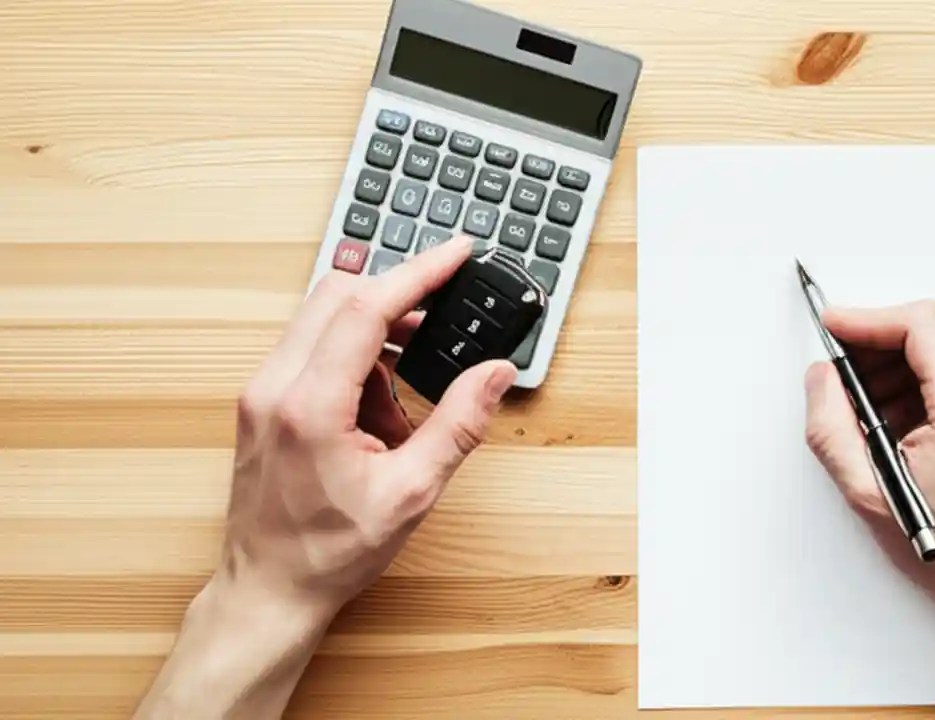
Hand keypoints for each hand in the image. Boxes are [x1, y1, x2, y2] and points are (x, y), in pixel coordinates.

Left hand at [136, 237, 516, 718]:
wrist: (268, 589)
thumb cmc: (329, 551)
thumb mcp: (412, 492)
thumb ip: (458, 424)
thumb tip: (494, 375)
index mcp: (310, 406)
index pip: (366, 308)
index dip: (418, 273)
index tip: (456, 253)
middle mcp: (274, 387)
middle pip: (338, 297)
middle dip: (397, 299)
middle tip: (441, 319)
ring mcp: (260, 392)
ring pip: (322, 320)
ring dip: (375, 339)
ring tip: (403, 406)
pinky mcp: (261, 402)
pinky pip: (310, 350)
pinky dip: (353, 362)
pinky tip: (376, 416)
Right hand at [802, 300, 934, 719]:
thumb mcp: (868, 490)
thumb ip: (831, 426)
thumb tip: (822, 379)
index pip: (918, 325)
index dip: (867, 319)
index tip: (834, 328)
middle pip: (929, 330)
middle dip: (876, 346)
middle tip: (840, 376)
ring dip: (894, 367)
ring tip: (866, 413)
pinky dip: (916, 383)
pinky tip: (894, 422)